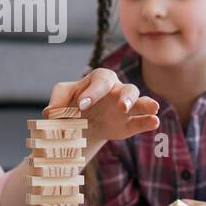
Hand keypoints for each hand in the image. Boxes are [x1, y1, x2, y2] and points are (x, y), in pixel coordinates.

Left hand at [43, 68, 159, 144]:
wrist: (78, 125)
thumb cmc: (70, 104)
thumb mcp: (61, 98)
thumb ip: (56, 101)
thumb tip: (50, 112)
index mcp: (99, 81)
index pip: (100, 81)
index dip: (92, 92)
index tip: (81, 105)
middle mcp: (116, 91)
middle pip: (127, 88)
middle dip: (126, 96)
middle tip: (121, 106)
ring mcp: (125, 108)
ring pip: (140, 101)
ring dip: (145, 104)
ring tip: (152, 108)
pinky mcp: (129, 124)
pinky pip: (141, 121)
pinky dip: (148, 121)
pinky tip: (154, 122)